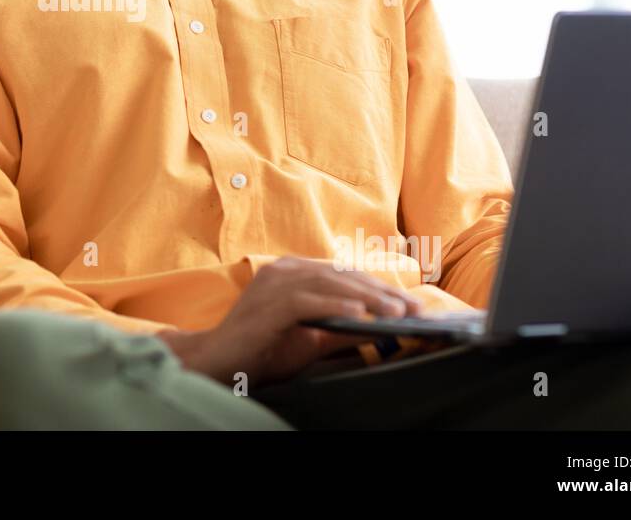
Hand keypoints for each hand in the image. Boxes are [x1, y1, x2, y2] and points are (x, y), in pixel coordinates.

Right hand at [158, 256, 421, 388]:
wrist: (218, 361)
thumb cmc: (263, 349)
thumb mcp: (310, 338)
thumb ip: (340, 328)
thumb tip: (380, 327)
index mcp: (292, 272)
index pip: (344, 275)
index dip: (378, 287)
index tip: (409, 303)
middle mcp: (283, 270)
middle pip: (342, 275)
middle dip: (380, 291)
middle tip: (412, 307)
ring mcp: (274, 282)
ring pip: (329, 283)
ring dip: (366, 297)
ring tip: (395, 311)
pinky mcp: (268, 302)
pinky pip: (308, 300)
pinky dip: (335, 305)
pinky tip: (359, 314)